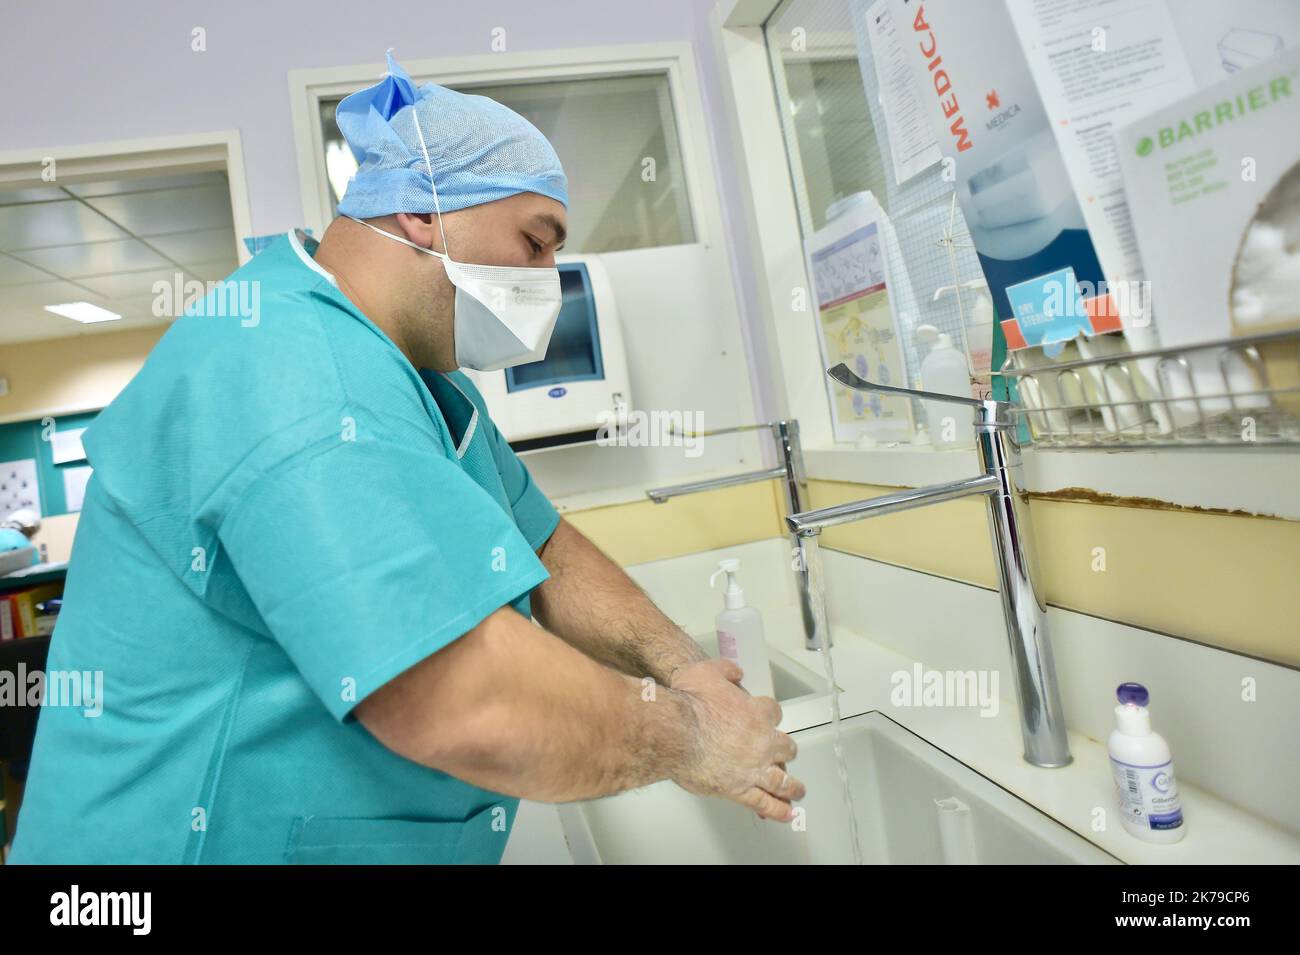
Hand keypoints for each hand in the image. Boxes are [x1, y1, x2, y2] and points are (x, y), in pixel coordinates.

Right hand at [671, 659, 804, 821]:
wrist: (674, 731)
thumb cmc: (689, 703)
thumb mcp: (707, 672)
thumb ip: (726, 670)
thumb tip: (735, 672)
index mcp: (756, 713)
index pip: (774, 713)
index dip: (770, 715)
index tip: (766, 718)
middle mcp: (761, 742)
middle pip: (786, 747)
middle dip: (786, 751)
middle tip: (786, 754)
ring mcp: (752, 768)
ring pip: (781, 780)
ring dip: (792, 786)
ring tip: (798, 790)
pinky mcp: (739, 789)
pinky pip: (764, 803)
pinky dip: (778, 810)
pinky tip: (786, 814)